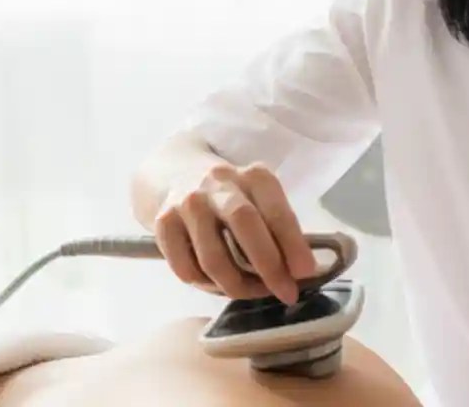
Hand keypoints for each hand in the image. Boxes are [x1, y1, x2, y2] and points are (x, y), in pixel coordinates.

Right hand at [153, 162, 316, 303]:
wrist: (176, 173)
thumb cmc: (230, 196)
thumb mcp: (258, 198)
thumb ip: (276, 228)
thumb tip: (300, 273)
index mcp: (253, 176)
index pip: (277, 211)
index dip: (293, 246)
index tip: (306, 273)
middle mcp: (219, 184)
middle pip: (245, 225)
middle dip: (268, 266)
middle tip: (284, 293)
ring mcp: (188, 203)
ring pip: (213, 257)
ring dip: (235, 285)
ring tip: (248, 292)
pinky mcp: (163, 223)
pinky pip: (185, 269)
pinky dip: (204, 285)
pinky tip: (215, 283)